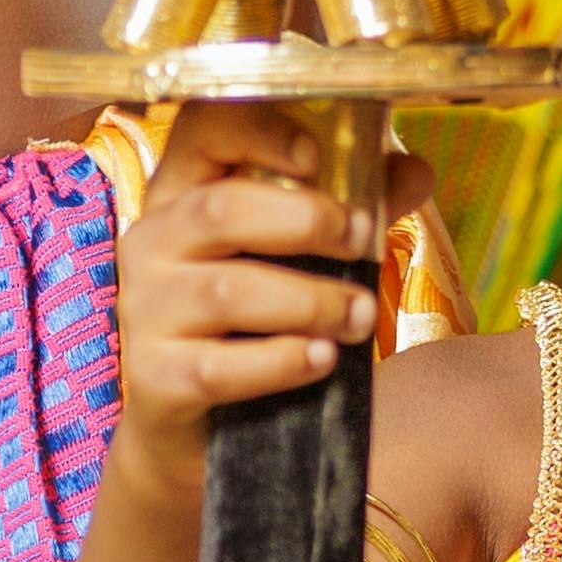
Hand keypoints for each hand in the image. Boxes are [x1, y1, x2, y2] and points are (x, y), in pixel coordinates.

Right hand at [112, 100, 383, 482]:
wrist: (195, 430)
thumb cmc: (251, 324)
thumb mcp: (295, 259)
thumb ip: (350, 212)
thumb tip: (416, 171)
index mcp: (182, 195)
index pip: (201, 131)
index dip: (259, 131)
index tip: (320, 156)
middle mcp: (152, 244)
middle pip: (221, 210)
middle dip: (306, 221)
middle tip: (364, 241)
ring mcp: (146, 312)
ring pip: (228, 292)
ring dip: (312, 301)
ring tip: (362, 315)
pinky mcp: (156, 378)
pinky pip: (221, 367)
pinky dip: (282, 361)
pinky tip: (323, 359)